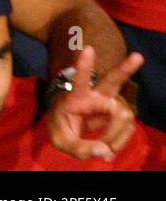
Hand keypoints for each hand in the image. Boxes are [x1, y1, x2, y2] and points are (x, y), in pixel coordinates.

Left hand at [47, 45, 142, 161]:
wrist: (67, 124)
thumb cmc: (62, 126)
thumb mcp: (61, 141)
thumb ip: (79, 148)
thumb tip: (104, 151)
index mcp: (76, 96)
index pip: (80, 80)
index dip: (84, 66)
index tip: (88, 49)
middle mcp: (95, 94)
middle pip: (112, 80)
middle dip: (125, 69)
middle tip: (138, 57)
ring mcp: (109, 101)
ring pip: (124, 112)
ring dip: (118, 135)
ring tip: (107, 150)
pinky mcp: (118, 111)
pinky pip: (128, 127)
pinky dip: (122, 140)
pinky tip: (110, 147)